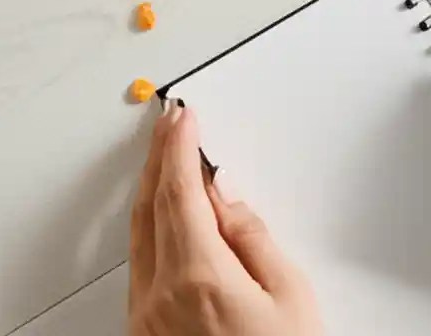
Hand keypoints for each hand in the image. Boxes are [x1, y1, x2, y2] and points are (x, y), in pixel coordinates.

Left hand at [128, 100, 321, 335]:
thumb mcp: (290, 295)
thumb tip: (227, 198)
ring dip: (150, 190)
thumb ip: (253, 238)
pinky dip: (152, 225)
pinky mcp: (143, 332)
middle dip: (158, 159)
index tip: (182, 117)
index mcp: (199, 277)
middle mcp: (160, 295)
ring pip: (139, 234)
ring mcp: (146, 316)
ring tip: (166, 159)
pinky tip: (166, 215)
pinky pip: (141, 262)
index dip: (178, 147)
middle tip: (169, 124)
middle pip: (149, 207)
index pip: (180, 192)